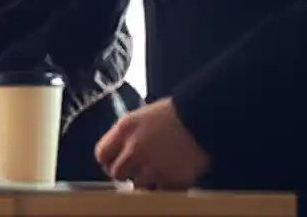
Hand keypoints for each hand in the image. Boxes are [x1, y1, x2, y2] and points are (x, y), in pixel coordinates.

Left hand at [95, 97, 210, 189]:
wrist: (205, 119)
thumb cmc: (174, 116)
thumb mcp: (142, 117)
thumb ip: (126, 135)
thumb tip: (118, 152)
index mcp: (125, 129)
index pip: (102, 154)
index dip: (109, 161)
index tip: (116, 163)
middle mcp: (135, 148)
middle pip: (117, 173)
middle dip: (126, 173)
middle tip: (138, 170)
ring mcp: (153, 165)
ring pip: (137, 185)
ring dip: (146, 181)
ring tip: (159, 171)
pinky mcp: (172, 179)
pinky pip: (160, 191)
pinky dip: (164, 187)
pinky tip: (171, 175)